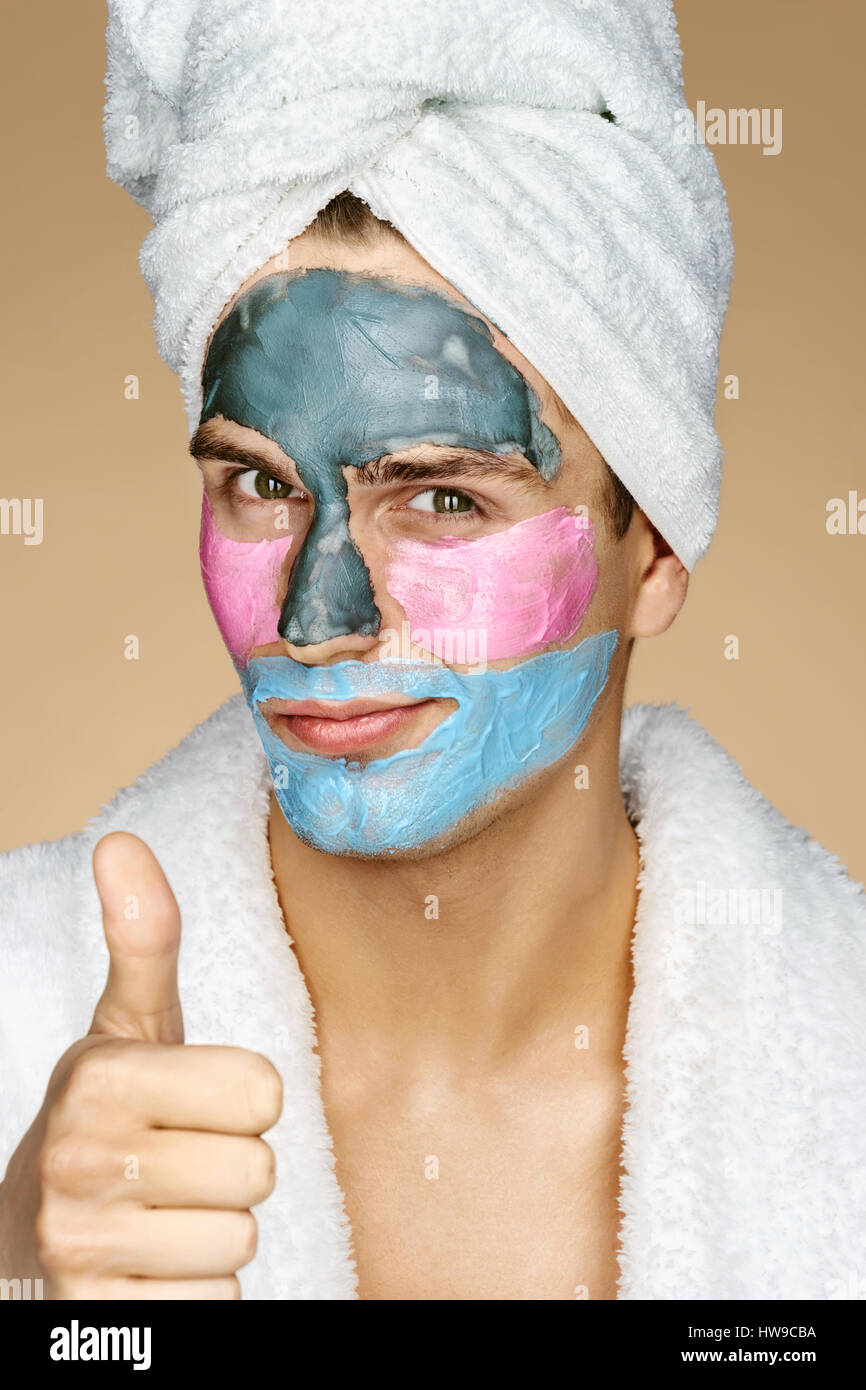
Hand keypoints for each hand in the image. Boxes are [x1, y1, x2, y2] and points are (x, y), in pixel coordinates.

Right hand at [0, 832, 281, 1298]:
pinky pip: (219, 1303)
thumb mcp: (126, 1027)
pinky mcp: (102, 1315)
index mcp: (99, 1076)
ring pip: (242, 1239)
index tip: (191, 1104)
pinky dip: (200, 1290)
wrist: (33, 1234)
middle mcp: (79, 1160)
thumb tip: (123, 841)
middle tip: (178, 1162)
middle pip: (259, 1170)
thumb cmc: (109, 1116)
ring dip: (216, 1230)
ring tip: (165, 1211)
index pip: (263, 1092)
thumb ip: (142, 940)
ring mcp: (83, 1245)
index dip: (241, 1100)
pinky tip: (155, 1266)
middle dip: (231, 1168)